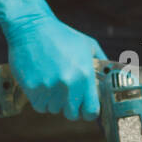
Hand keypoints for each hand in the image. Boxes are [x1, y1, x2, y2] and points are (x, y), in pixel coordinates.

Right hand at [0, 0, 106, 120]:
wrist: (31, 27)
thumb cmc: (61, 35)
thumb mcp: (88, 44)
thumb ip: (101, 62)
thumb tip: (110, 76)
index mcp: (84, 75)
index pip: (91, 111)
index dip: (88, 112)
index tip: (84, 108)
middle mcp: (68, 84)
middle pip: (72, 114)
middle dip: (70, 107)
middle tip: (65, 95)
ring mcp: (49, 88)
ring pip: (54, 109)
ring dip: (53, 101)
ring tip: (51, 83)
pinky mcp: (32, 89)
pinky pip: (39, 106)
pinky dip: (40, 99)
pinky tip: (40, 84)